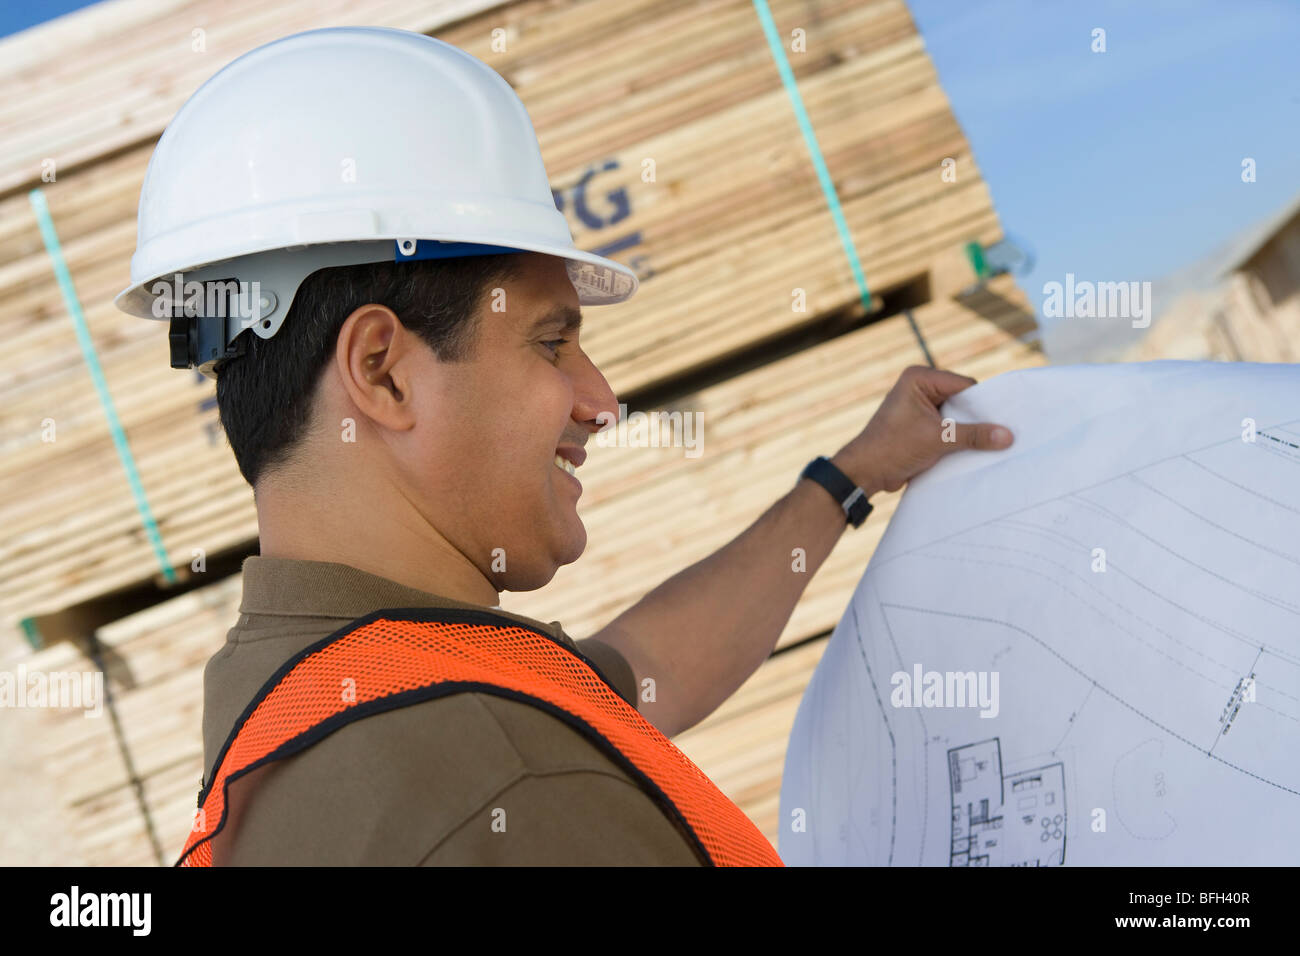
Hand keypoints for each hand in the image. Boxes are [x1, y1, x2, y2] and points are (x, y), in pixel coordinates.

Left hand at [830, 365, 1012, 494]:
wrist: (864, 472)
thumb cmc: (892, 447)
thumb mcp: (938, 439)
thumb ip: (973, 435)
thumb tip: (1007, 435)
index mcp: (919, 378)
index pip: (964, 385)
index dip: (983, 403)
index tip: (1004, 420)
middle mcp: (920, 387)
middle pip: (962, 400)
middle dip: (977, 418)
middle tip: (1003, 433)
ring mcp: (920, 407)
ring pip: (957, 416)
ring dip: (968, 430)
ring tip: (993, 443)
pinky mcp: (921, 425)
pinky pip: (948, 428)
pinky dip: (959, 438)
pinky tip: (976, 450)